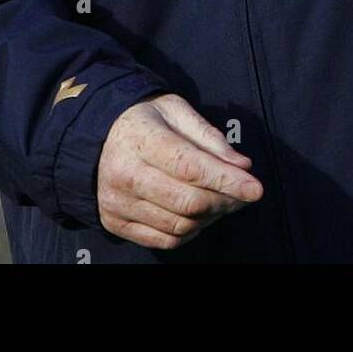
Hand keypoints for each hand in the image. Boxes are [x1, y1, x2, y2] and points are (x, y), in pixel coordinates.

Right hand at [96, 93, 263, 249]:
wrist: (97, 136)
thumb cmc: (144, 119)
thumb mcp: (175, 110)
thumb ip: (208, 136)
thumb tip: (241, 165)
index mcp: (140, 138)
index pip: (190, 167)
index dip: (226, 180)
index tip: (255, 188)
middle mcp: (124, 173)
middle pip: (187, 202)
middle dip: (224, 201)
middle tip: (242, 193)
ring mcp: (117, 202)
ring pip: (179, 226)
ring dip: (210, 217)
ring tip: (221, 200)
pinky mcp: (115, 223)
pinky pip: (164, 241)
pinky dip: (189, 232)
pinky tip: (198, 214)